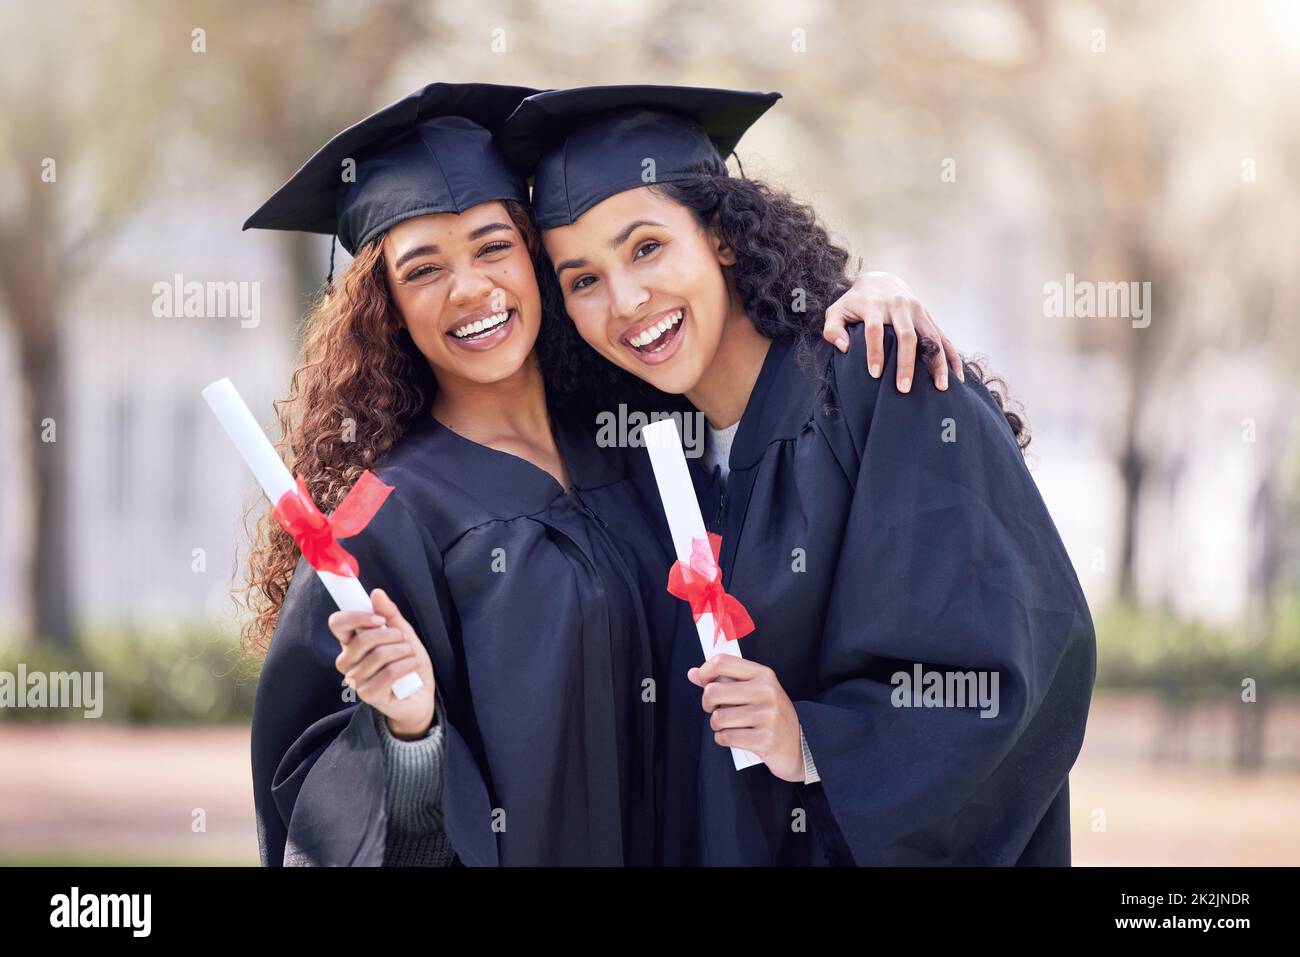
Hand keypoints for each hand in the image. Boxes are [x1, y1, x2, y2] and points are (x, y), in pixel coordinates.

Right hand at [328, 588, 435, 739]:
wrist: (421, 695)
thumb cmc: (408, 663)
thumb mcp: (403, 633)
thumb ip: (389, 614)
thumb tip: (376, 592)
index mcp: (351, 642)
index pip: (338, 623)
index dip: (357, 617)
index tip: (379, 619)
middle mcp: (347, 661)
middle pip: (362, 639)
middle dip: (392, 635)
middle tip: (404, 640)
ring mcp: (356, 680)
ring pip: (378, 656)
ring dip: (403, 651)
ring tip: (410, 655)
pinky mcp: (368, 695)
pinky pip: (388, 673)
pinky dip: (407, 666)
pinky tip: (413, 666)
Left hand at [687, 655, 803, 781]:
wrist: (800, 744)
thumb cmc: (771, 715)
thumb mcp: (755, 690)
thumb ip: (724, 679)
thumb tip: (693, 673)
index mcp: (763, 674)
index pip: (723, 661)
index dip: (705, 672)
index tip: (705, 682)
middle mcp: (767, 691)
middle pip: (713, 691)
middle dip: (708, 705)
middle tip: (717, 709)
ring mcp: (767, 715)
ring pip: (717, 718)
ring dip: (717, 726)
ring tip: (730, 726)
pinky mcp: (765, 739)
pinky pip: (725, 737)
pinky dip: (723, 739)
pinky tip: (735, 737)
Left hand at [822, 270, 964, 391]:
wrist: (880, 279)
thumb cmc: (854, 302)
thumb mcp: (836, 311)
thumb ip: (833, 329)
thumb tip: (844, 348)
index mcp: (875, 305)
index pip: (875, 330)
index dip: (875, 352)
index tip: (875, 374)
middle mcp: (899, 306)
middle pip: (907, 336)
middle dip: (906, 363)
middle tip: (903, 388)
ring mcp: (918, 311)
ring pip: (932, 337)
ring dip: (937, 362)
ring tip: (940, 387)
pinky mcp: (929, 317)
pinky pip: (944, 338)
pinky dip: (952, 357)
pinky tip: (956, 377)